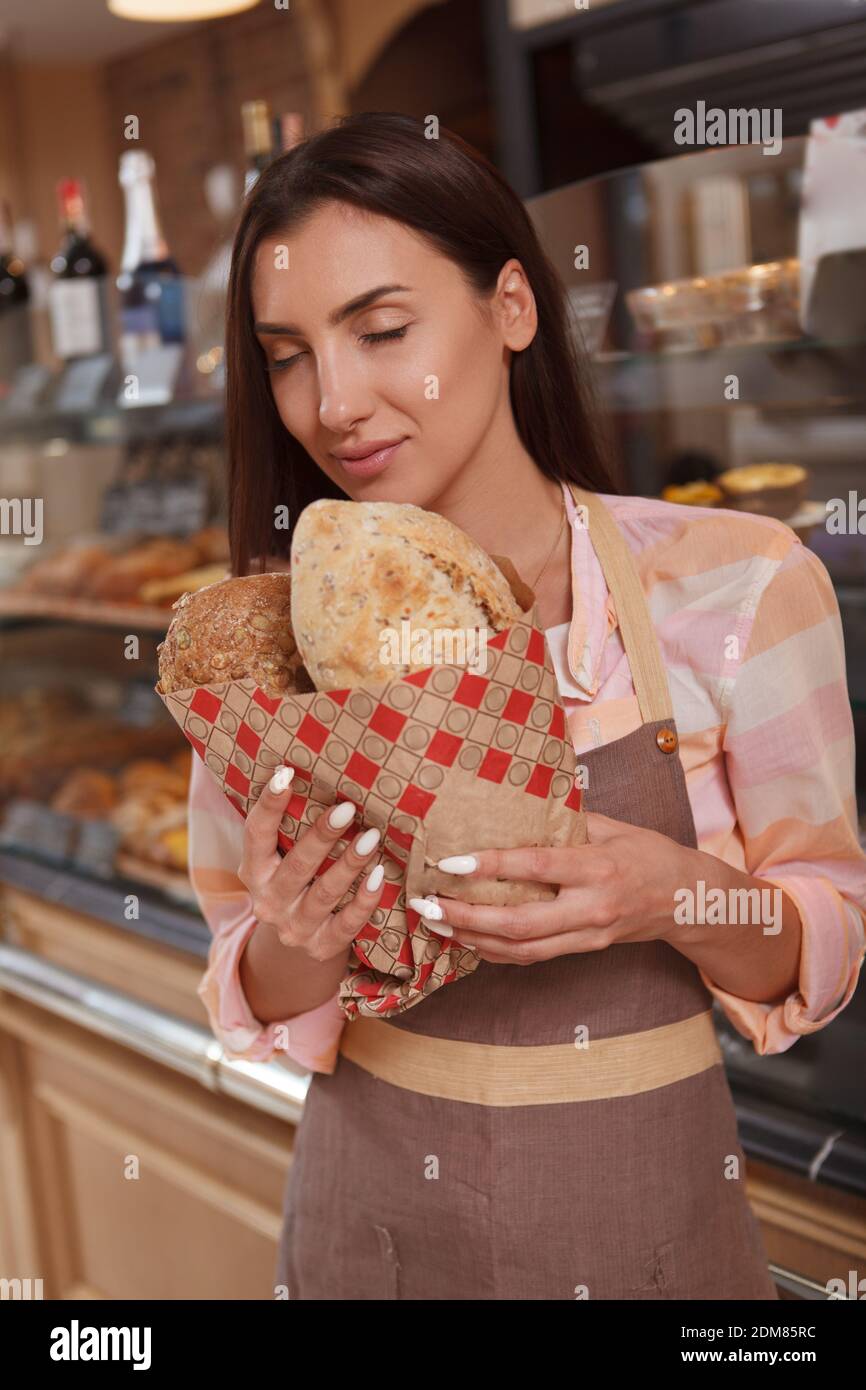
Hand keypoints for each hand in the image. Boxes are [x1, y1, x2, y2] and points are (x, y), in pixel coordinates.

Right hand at [237, 766, 385, 962]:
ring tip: (372, 836)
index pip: (256, 834)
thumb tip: (312, 772)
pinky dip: (365, 900)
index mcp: (253, 871)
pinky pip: (347, 923)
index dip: (269, 805)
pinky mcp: (321, 947)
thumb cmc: (294, 886)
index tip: (285, 773)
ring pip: (325, 892)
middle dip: (323, 835)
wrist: (292, 954)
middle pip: (297, 864)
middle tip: (348, 808)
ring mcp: (294, 928)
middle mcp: (268, 901)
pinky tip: (379, 875)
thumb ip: (288, 829)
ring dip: (350, 863)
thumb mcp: (279, 861)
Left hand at [408, 812, 691, 963]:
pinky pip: (532, 958)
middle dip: (466, 918)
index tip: (449, 862)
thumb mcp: (614, 826)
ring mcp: (587, 934)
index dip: (490, 867)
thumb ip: (567, 820)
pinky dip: (495, 952)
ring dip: (473, 940)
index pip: (535, 868)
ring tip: (435, 924)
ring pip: (521, 950)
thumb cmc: (648, 853)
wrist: (688, 899)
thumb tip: (514, 804)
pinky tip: (467, 939)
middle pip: (519, 923)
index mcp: (597, 867)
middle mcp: (591, 907)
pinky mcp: (585, 950)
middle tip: (426, 906)